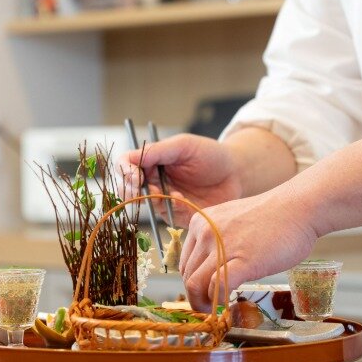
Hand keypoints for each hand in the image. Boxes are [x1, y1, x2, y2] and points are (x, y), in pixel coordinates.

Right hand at [116, 134, 244, 226]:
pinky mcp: (176, 214)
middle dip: (132, 192)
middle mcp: (152, 179)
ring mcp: (163, 198)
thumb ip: (157, 150)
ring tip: (176, 194)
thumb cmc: (211, 154)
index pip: (125, 165)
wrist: (236, 174)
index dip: (124, 172)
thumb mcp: (184, 145)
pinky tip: (185, 201)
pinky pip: (166, 216)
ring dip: (157, 201)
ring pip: (146, 204)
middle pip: (127, 188)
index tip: (136, 177)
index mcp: (151, 160)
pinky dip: (173, 209)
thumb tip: (131, 159)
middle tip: (146, 191)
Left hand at [178, 188, 318, 312]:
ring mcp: (222, 246)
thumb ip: (216, 240)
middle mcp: (206, 232)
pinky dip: (218, 301)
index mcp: (201, 222)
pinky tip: (227, 303)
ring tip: (215, 309)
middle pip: (188, 275)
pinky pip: (217, 288)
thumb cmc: (271, 217)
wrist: (298, 208)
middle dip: (196, 296)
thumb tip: (210, 268)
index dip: (192, 282)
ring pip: (196, 284)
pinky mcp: (243, 261)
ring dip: (203, 303)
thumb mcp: (231, 221)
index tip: (204, 292)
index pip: (185, 262)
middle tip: (210, 306)